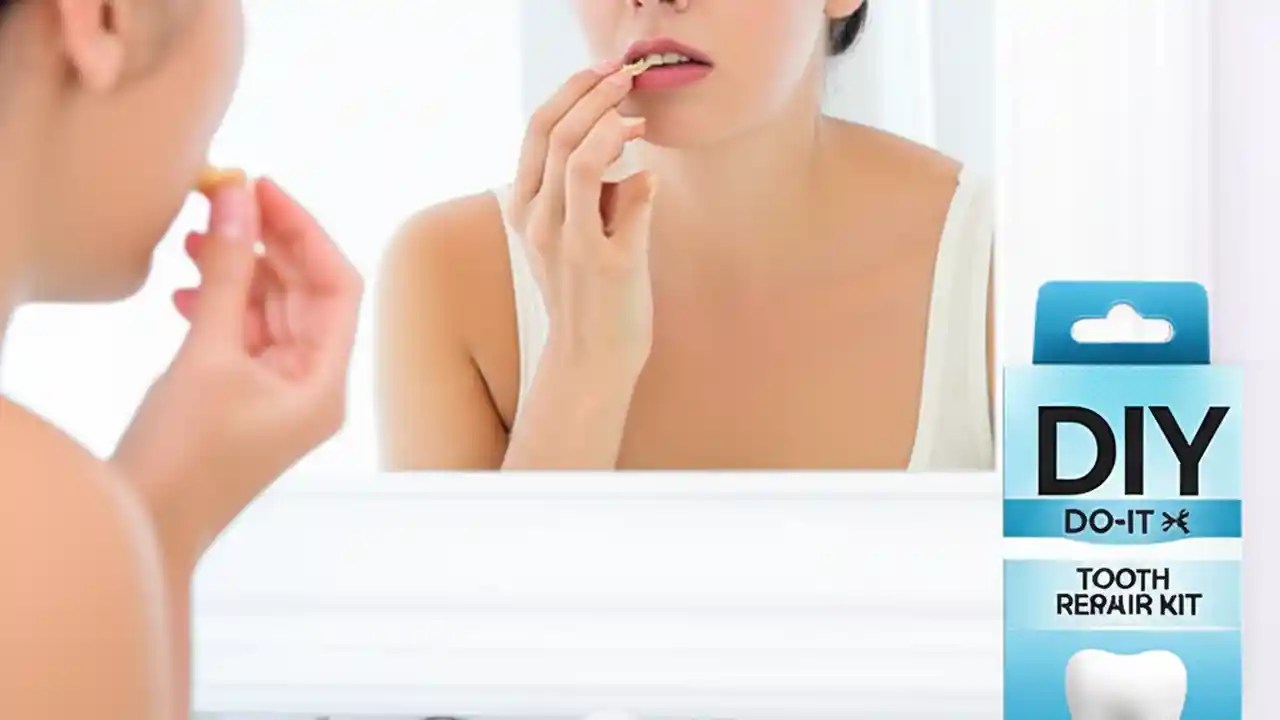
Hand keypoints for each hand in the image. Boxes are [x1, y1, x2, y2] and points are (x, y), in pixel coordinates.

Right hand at [112, 178, 362, 561]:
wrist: (146, 524)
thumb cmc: (184, 453)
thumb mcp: (207, 352)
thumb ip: (228, 273)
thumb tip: (238, 200)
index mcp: (326, 383)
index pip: (338, 285)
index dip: (304, 231)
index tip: (263, 188)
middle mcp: (314, 388)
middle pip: (306, 294)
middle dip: (269, 245)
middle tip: (225, 200)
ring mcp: (281, 395)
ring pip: (272, 312)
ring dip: (240, 272)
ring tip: (197, 240)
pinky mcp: (246, 400)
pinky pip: (246, 336)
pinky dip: (222, 306)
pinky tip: (186, 292)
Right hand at [514, 60, 658, 381]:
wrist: (590, 362)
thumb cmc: (587, 299)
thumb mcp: (572, 241)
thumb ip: (587, 198)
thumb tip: (622, 157)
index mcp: (526, 211)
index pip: (536, 133)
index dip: (568, 94)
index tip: (599, 75)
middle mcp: (540, 223)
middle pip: (554, 133)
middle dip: (591, 93)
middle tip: (623, 76)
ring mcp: (572, 242)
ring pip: (577, 159)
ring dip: (609, 121)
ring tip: (636, 113)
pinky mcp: (608, 262)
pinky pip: (617, 199)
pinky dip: (634, 172)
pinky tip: (647, 169)